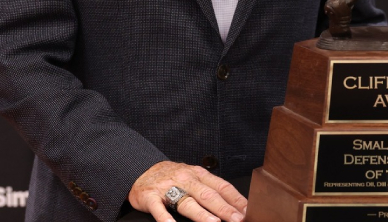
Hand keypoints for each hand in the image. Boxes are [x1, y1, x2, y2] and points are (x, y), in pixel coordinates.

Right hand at [128, 161, 246, 221]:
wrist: (140, 169)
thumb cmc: (171, 176)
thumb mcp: (192, 176)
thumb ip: (209, 187)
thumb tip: (233, 204)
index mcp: (199, 174)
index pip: (221, 187)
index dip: (236, 199)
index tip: (247, 210)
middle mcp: (185, 179)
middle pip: (207, 195)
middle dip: (224, 208)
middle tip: (237, 219)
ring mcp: (167, 188)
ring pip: (187, 202)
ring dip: (202, 214)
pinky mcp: (150, 197)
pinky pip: (159, 209)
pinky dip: (166, 219)